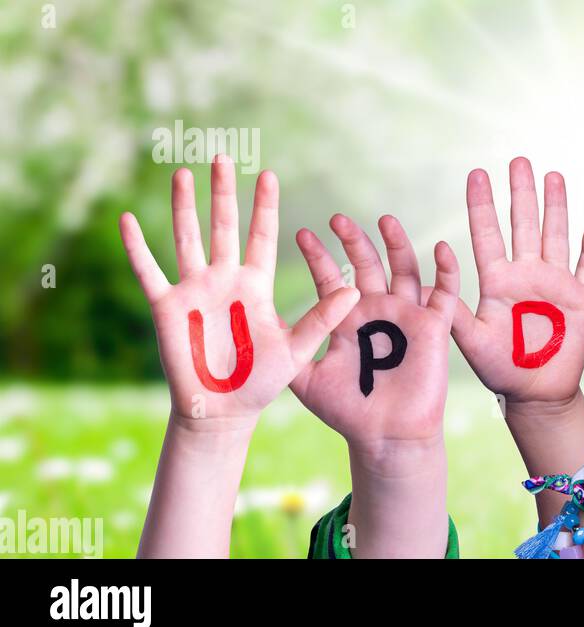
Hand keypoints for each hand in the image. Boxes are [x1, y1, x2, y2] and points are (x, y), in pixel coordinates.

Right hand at [122, 155, 357, 556]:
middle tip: (223, 157)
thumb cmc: (261, 382)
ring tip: (183, 172)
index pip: (261, 236)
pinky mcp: (167, 308)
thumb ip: (323, 318)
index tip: (268, 175)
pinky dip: (138, 247)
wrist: (223, 411)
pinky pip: (149, 271)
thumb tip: (355, 291)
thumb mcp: (297, 348)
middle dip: (224, 193)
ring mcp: (194, 290)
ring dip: (183, 206)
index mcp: (255, 285)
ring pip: (187, 238)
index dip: (264, 207)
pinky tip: (128, 219)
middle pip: (223, 226)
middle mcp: (224, 280)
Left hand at [291, 214, 459, 444]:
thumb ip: (289, 347)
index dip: (318, 257)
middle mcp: (377, 311)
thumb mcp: (307, 378)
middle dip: (353, 241)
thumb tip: (256, 321)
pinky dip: (446, 271)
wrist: (387, 436)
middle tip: (337, 219)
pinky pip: (444, 293)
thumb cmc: (348, 411)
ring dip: (397, 244)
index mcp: (347, 319)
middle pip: (367, 264)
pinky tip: (441, 249)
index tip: (302, 234)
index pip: (331, 279)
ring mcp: (407, 316)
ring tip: (384, 220)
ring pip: (405, 269)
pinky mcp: (434, 327)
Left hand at [450, 158, 583, 404]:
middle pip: (524, 224)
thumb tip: (439, 259)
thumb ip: (454, 306)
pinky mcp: (582, 299)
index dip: (482, 205)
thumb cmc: (500, 369)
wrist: (537, 394)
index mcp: (498, 281)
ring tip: (553, 176)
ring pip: (556, 235)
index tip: (477, 173)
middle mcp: (526, 274)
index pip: (487, 233)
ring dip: (556, 207)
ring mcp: (556, 283)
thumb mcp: (471, 340)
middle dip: (522, 193)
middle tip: (518, 160)